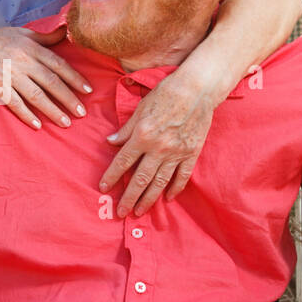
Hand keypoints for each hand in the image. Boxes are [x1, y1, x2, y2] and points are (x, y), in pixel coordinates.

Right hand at [0, 26, 90, 129]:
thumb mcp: (19, 33)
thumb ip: (43, 37)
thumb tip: (66, 31)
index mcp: (30, 46)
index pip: (58, 64)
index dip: (75, 78)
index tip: (88, 91)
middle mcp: (22, 60)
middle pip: (51, 82)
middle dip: (69, 98)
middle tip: (82, 113)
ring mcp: (9, 74)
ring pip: (36, 95)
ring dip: (53, 110)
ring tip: (66, 122)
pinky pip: (15, 103)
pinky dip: (27, 115)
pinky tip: (37, 125)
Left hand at [100, 75, 213, 217]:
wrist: (198, 89)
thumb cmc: (166, 93)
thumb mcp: (140, 108)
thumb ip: (126, 129)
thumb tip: (110, 142)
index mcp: (143, 135)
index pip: (122, 161)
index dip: (111, 176)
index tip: (103, 187)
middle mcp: (158, 148)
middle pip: (140, 179)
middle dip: (129, 197)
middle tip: (121, 212)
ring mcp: (176, 153)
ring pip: (160, 182)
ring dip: (148, 199)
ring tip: (139, 211)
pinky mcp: (191, 153)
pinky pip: (182, 176)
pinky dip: (174, 189)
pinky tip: (167, 198)